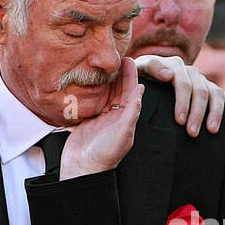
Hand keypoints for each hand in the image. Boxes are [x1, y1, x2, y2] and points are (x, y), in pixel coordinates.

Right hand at [59, 57, 144, 178]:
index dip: (131, 76)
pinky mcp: (88, 120)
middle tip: (117, 55)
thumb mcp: (123, 132)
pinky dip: (91, 89)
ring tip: (103, 62)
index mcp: (126, 119)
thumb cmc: (104, 154)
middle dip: (118, 73)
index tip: (129, 59)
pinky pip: (92, 101)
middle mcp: (115, 117)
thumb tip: (141, 90)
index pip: (131, 92)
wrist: (83, 170)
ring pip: (105, 94)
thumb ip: (132, 111)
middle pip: (118, 90)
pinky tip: (88, 78)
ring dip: (105, 79)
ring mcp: (101, 118)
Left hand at [135, 54, 224, 136]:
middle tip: (192, 133)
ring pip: (214, 93)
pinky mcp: (209, 88)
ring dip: (214, 113)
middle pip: (200, 91)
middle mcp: (191, 71)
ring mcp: (202, 80)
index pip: (183, 84)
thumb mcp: (140, 70)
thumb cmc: (140, 78)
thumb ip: (152, 68)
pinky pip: (223, 95)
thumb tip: (169, 75)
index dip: (183, 102)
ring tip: (211, 131)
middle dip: (197, 113)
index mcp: (175, 65)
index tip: (180, 121)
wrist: (146, 78)